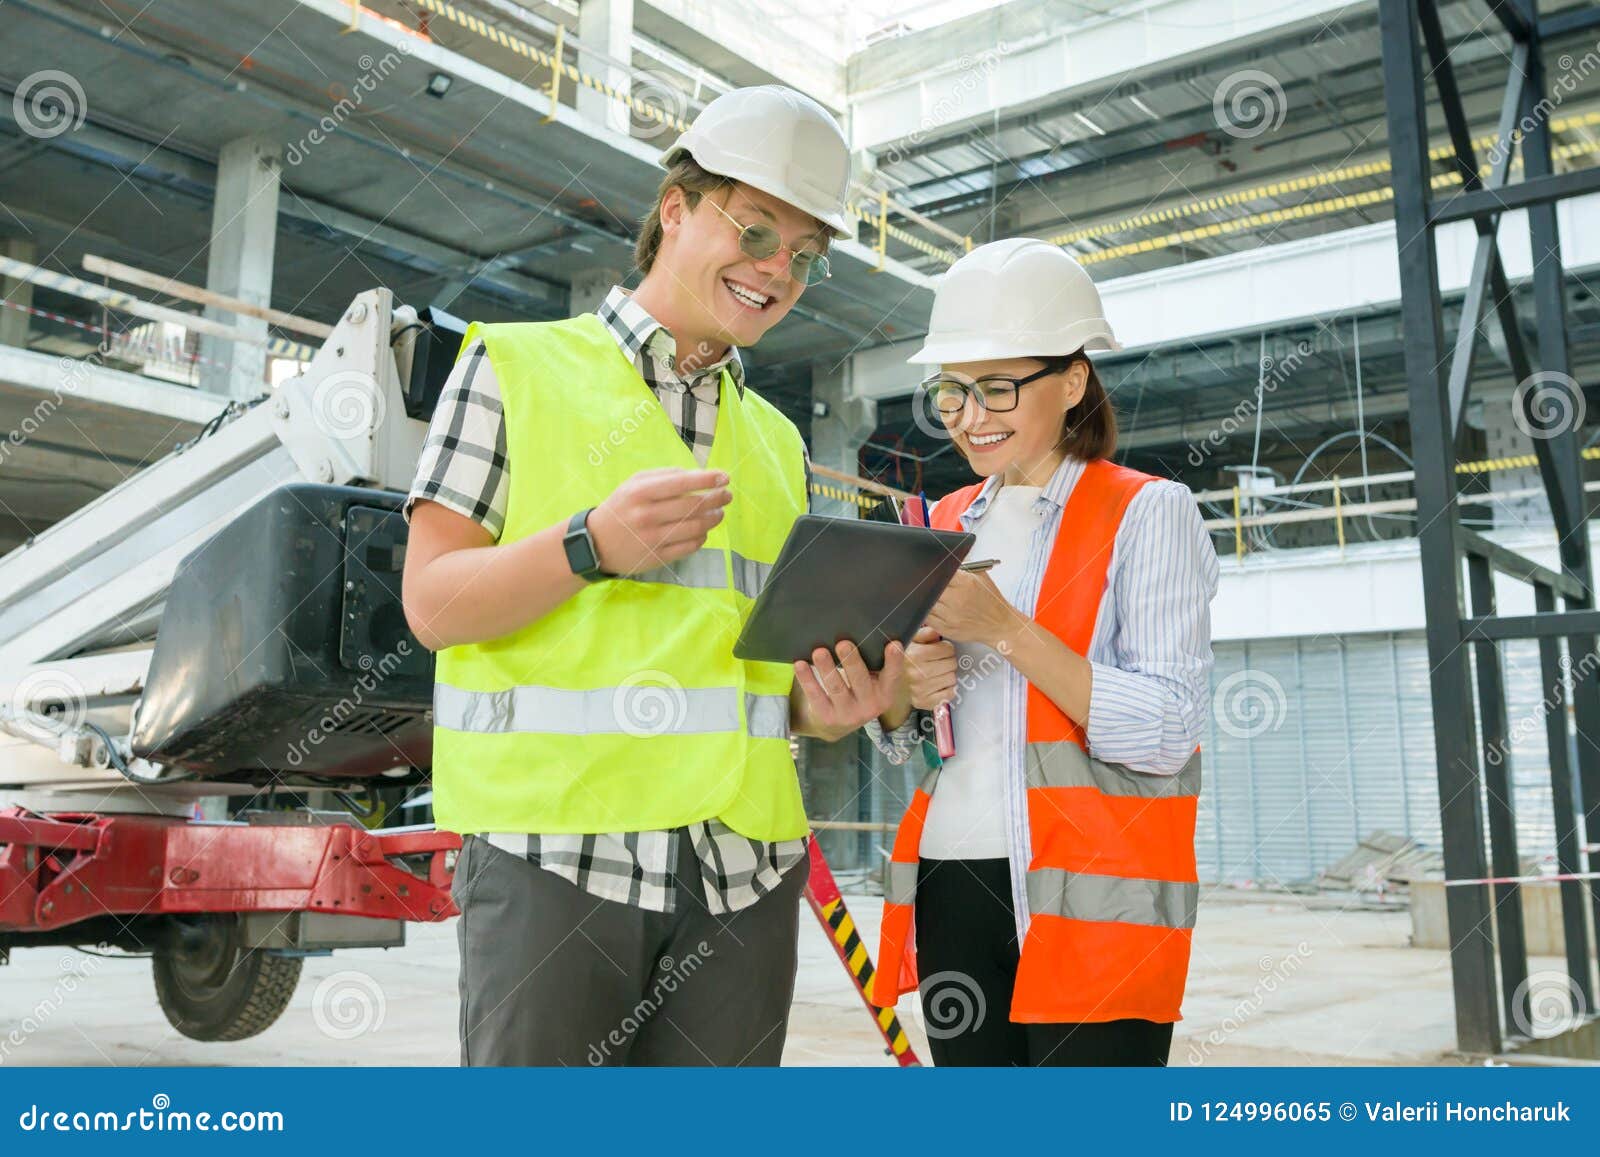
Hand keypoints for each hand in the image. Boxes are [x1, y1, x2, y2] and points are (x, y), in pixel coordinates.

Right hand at [586, 467, 731, 575]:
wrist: (596, 542)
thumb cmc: (621, 507)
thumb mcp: (634, 483)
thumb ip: (664, 475)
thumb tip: (697, 475)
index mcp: (641, 492)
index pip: (682, 483)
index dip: (707, 480)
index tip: (724, 478)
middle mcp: (647, 515)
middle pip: (693, 506)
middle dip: (716, 499)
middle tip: (726, 496)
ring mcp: (653, 538)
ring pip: (695, 528)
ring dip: (713, 519)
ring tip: (719, 513)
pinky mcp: (657, 557)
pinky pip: (689, 547)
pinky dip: (702, 537)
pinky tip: (703, 531)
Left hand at [793, 639, 905, 742]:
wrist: (840, 722)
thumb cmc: (859, 689)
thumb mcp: (873, 681)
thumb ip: (874, 662)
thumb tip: (865, 628)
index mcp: (885, 693)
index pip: (893, 675)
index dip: (894, 661)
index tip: (893, 644)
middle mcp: (870, 705)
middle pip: (860, 680)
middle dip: (851, 661)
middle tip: (843, 643)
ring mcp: (848, 714)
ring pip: (836, 687)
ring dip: (827, 668)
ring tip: (819, 652)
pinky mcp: (828, 716)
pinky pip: (816, 696)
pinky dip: (807, 679)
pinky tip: (800, 664)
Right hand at [905, 626, 956, 709]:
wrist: (887, 681)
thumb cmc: (902, 659)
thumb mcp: (911, 640)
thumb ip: (926, 633)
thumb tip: (937, 631)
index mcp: (914, 655)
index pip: (948, 649)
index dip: (945, 648)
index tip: (939, 649)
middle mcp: (917, 673)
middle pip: (952, 663)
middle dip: (947, 660)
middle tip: (938, 661)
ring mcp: (921, 690)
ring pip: (952, 678)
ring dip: (947, 674)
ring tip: (936, 672)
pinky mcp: (924, 702)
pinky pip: (949, 694)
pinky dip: (946, 689)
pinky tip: (937, 684)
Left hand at [924, 570, 1022, 647]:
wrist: (1000, 624)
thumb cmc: (990, 599)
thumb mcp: (981, 575)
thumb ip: (962, 562)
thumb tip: (943, 554)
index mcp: (966, 583)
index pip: (939, 572)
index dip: (933, 571)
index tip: (929, 570)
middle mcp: (958, 600)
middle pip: (929, 588)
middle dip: (927, 584)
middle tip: (924, 582)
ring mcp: (951, 616)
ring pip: (926, 603)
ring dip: (925, 598)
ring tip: (930, 595)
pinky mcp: (947, 629)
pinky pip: (927, 618)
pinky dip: (926, 611)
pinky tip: (931, 608)